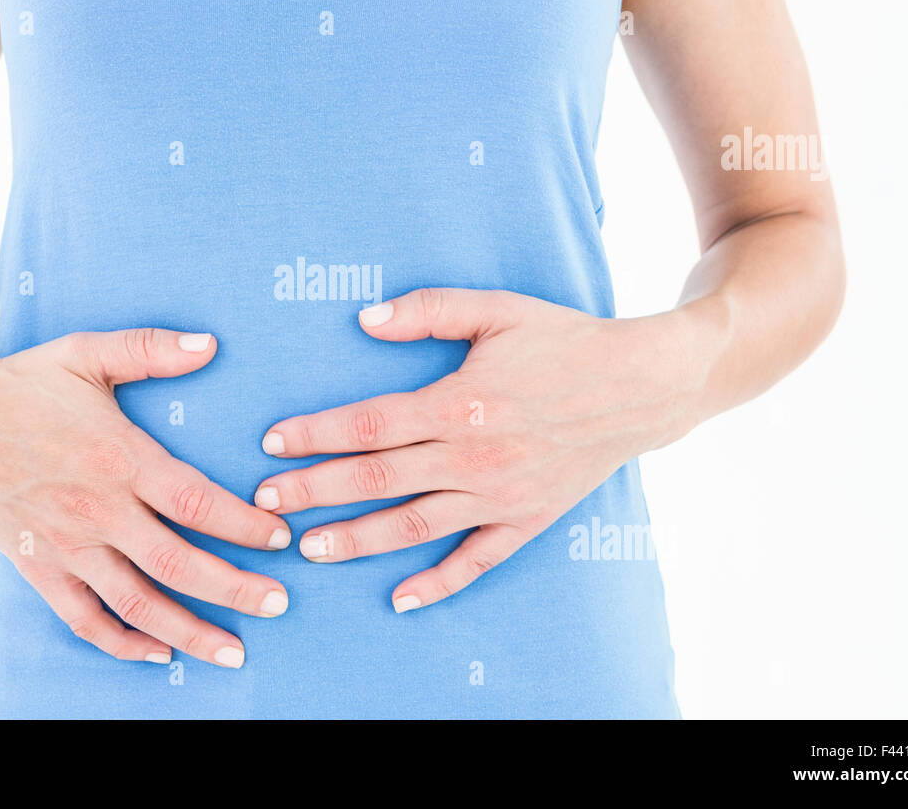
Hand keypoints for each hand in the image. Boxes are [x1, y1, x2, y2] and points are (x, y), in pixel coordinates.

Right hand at [0, 328, 291, 667]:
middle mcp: (97, 511)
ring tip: (233, 651)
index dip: (246, 525)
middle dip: (235, 589)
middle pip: (178, 564)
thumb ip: (150, 349)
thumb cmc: (22, 382)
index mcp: (118, 459)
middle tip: (280, 604)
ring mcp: (67, 545)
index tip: (282, 537)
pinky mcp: (40, 568)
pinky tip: (159, 654)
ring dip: (189, 633)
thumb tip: (210, 344)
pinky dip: (122, 644)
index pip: (197, 504)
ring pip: (137, 604)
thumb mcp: (86, 354)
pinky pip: (84, 619)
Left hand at [254, 289, 707, 611]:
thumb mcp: (498, 309)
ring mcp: (499, 496)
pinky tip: (400, 598)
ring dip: (357, 540)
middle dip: (315, 492)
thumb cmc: (565, 341)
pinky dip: (438, 583)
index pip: (369, 425)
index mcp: (459, 404)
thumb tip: (364, 319)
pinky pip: (476, 561)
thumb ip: (429, 311)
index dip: (315, 434)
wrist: (642, 386)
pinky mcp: (526, 520)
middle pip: (377, 481)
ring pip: (413, 526)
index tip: (272, 442)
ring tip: (310, 550)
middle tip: (265, 505)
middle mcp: (473, 457)